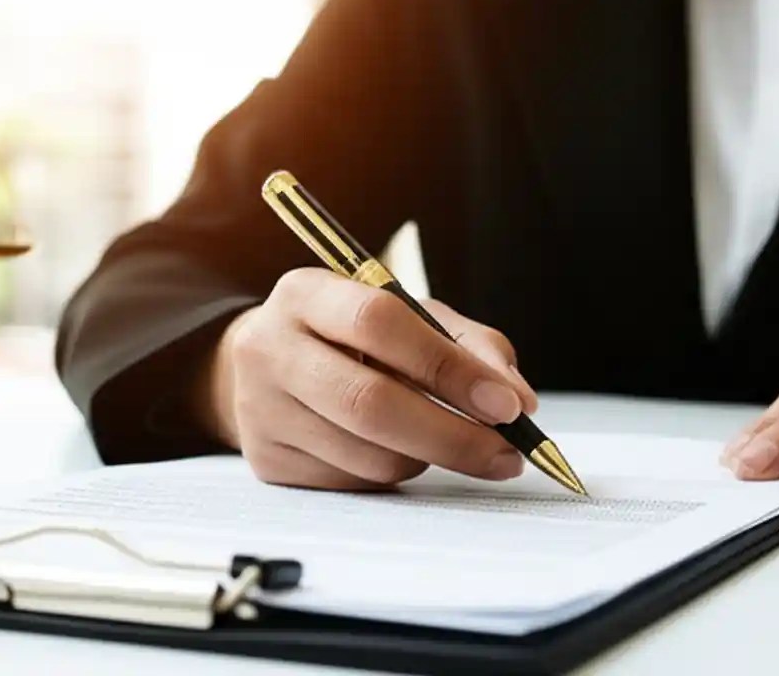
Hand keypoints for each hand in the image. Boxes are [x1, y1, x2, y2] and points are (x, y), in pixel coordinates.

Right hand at [193, 268, 536, 489]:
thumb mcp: (408, 316)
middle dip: (452, 435)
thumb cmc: (350, 337)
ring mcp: (261, 411)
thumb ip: (469, 346)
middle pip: (370, 403)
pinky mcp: (267, 462)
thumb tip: (517, 402)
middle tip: (506, 453)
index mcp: (305, 293)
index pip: (379, 322)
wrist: (267, 365)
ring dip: (428, 458)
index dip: (449, 367)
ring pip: (369, 456)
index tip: (506, 404)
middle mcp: (269, 348)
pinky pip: (354, 484)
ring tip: (445, 441)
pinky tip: (395, 450)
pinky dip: (394, 474)